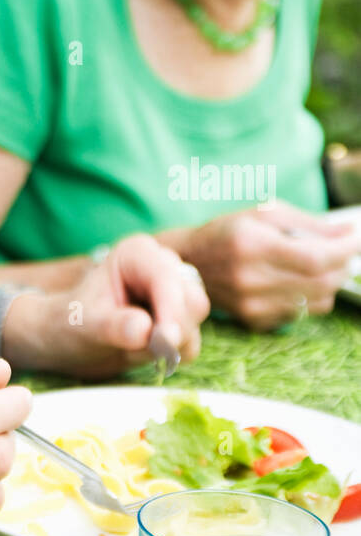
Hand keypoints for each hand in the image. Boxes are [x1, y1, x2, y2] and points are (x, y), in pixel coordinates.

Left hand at [8, 233, 209, 378]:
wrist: (68, 341)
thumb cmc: (70, 324)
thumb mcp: (85, 324)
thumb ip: (114, 326)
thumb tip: (146, 330)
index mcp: (137, 254)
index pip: (168, 279)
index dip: (171, 311)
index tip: (165, 342)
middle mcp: (161, 266)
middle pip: (192, 298)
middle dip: (172, 329)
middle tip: (140, 349)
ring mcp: (174, 291)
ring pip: (196, 321)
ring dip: (171, 344)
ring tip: (131, 346)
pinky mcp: (179, 316)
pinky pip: (192, 340)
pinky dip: (173, 353)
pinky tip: (143, 351)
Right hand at [177, 201, 357, 331]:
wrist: (190, 262)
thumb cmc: (228, 231)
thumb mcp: (264, 214)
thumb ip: (308, 224)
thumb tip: (348, 234)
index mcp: (254, 246)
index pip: (314, 258)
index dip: (343, 251)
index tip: (356, 240)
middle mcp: (252, 279)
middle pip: (320, 282)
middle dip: (341, 265)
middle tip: (342, 251)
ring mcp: (253, 305)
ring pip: (317, 302)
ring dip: (328, 283)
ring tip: (319, 266)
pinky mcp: (255, 321)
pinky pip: (301, 314)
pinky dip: (309, 297)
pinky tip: (296, 281)